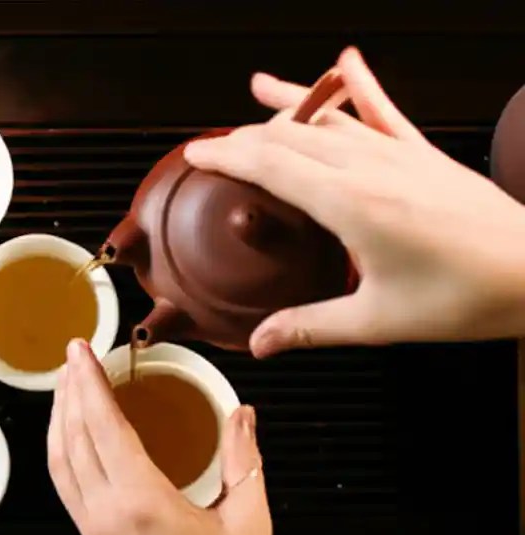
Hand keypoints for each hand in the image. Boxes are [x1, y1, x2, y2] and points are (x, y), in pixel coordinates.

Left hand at [48, 340, 341, 534]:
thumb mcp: (250, 520)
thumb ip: (243, 458)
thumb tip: (242, 412)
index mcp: (142, 504)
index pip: (102, 427)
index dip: (87, 382)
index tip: (79, 351)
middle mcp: (107, 518)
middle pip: (73, 439)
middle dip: (68, 391)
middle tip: (71, 356)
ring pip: (61, 465)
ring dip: (59, 421)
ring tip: (65, 388)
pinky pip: (68, 491)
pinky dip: (64, 455)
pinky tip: (73, 440)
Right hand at [184, 47, 524, 356]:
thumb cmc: (469, 294)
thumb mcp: (378, 320)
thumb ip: (311, 326)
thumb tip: (261, 341)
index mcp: (351, 204)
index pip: (269, 164)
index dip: (226, 154)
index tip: (196, 154)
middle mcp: (371, 169)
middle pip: (290, 137)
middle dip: (244, 136)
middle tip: (213, 145)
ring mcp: (399, 156)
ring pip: (329, 117)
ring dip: (288, 105)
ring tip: (257, 91)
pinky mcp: (424, 155)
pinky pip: (382, 110)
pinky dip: (359, 84)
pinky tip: (344, 62)